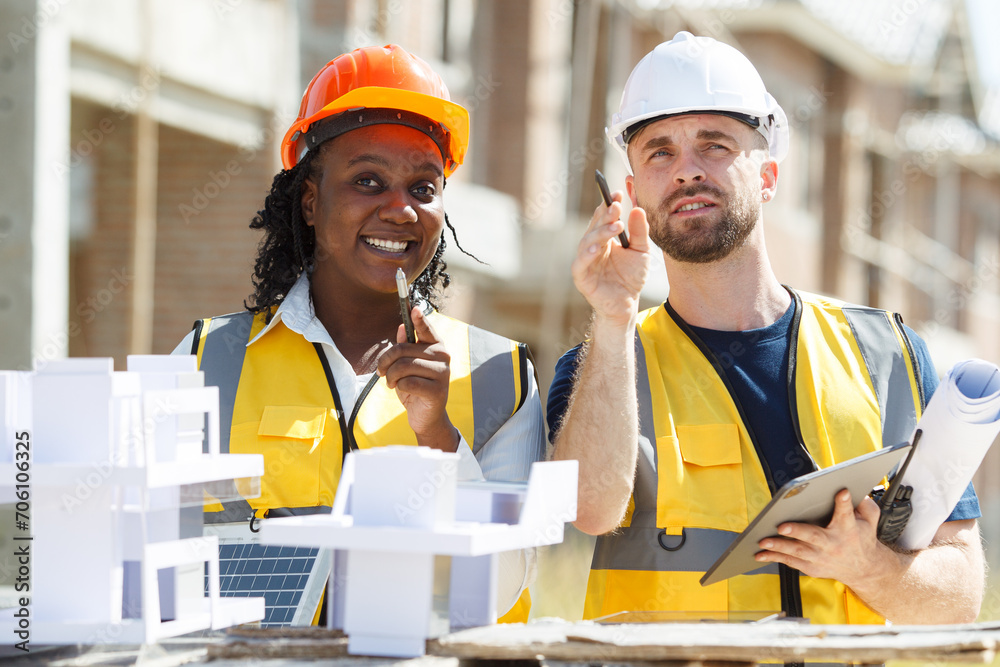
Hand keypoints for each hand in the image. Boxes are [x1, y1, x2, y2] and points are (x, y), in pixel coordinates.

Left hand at [377, 307, 459, 451]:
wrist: (425, 417)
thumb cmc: (415, 387)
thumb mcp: (407, 365)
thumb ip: (405, 346)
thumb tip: (401, 327)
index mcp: (436, 346)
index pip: (425, 328)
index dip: (418, 318)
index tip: (413, 308)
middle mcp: (443, 356)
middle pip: (403, 349)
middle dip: (386, 361)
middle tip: (381, 371)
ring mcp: (442, 373)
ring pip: (403, 366)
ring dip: (390, 376)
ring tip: (391, 382)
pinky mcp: (437, 390)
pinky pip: (407, 382)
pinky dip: (399, 387)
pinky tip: (402, 391)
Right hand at [571, 191, 651, 326]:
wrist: (627, 304)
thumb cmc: (632, 277)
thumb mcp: (642, 251)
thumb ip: (640, 232)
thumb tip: (638, 208)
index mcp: (604, 238)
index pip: (604, 218)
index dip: (609, 205)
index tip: (618, 193)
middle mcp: (592, 247)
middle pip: (595, 226)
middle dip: (605, 215)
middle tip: (616, 206)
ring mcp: (585, 261)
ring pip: (587, 241)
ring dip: (600, 232)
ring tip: (616, 226)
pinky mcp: (582, 277)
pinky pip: (580, 263)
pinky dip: (587, 254)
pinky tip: (597, 247)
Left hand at [754, 489, 889, 588]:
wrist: (864, 569)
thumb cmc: (862, 539)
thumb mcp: (870, 520)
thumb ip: (866, 505)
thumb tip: (854, 491)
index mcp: (848, 529)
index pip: (846, 514)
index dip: (844, 503)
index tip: (842, 492)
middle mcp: (833, 544)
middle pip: (814, 537)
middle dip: (797, 532)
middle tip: (782, 526)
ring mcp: (821, 557)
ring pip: (797, 551)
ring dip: (779, 546)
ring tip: (763, 541)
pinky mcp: (812, 567)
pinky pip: (791, 562)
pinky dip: (775, 558)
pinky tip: (760, 554)